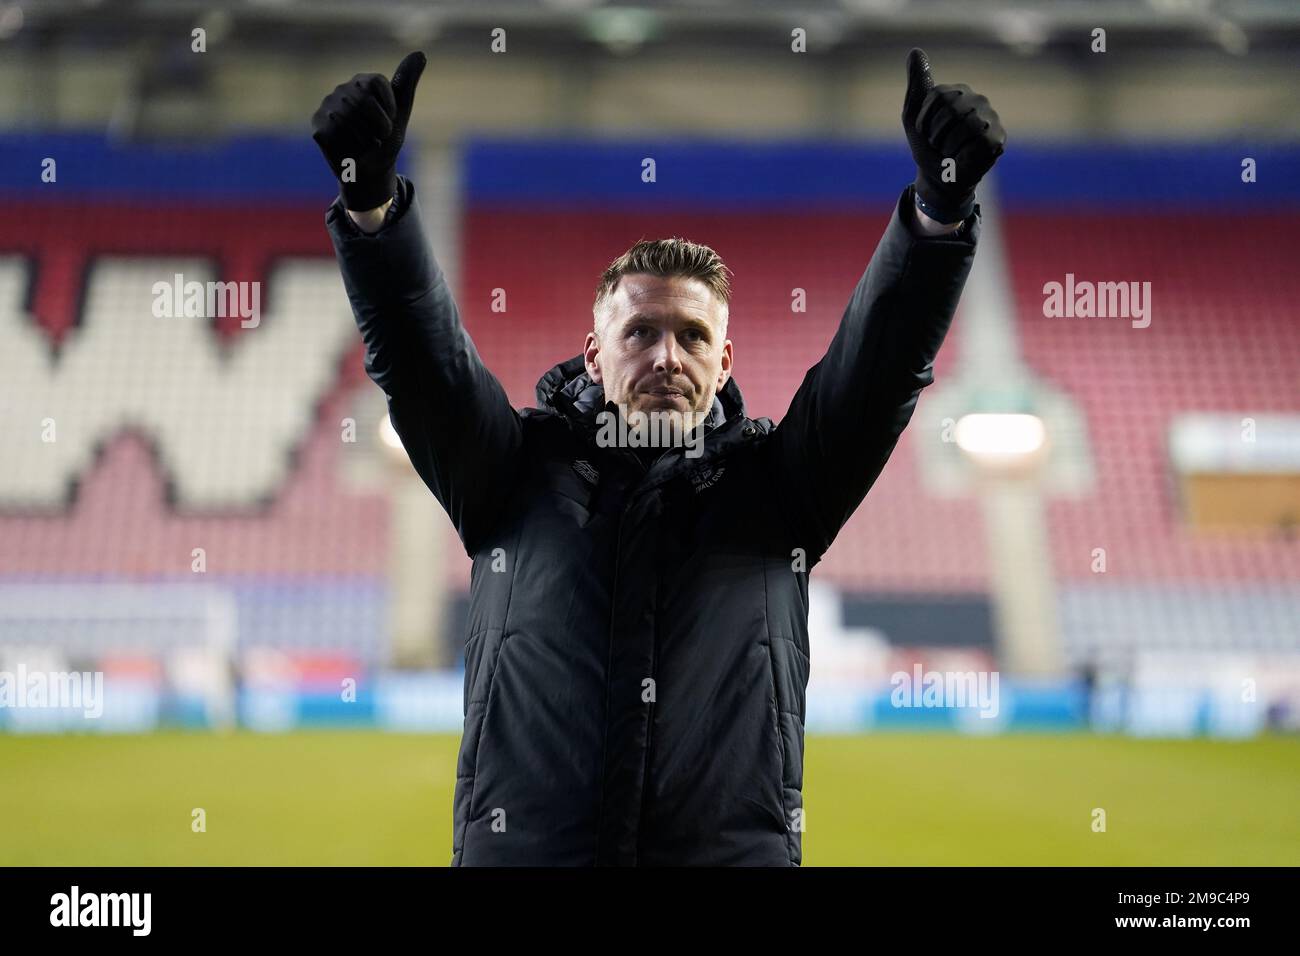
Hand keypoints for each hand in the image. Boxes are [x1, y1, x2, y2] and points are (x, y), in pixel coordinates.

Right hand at [312, 51, 425, 211]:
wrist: (372, 171)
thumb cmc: (386, 140)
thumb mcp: (401, 112)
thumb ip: (406, 83)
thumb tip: (420, 53)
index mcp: (364, 81)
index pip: (376, 82)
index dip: (388, 107)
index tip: (391, 120)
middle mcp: (343, 89)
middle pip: (363, 102)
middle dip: (379, 126)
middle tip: (379, 137)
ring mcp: (327, 105)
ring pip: (348, 120)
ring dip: (365, 139)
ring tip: (366, 143)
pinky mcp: (317, 124)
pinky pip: (335, 134)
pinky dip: (349, 147)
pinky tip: (350, 149)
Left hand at [902, 48, 1005, 223]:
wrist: (938, 178)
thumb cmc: (926, 146)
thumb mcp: (913, 114)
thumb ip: (918, 83)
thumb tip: (916, 51)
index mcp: (957, 92)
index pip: (938, 96)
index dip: (924, 120)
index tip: (925, 132)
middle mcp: (977, 99)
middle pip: (952, 108)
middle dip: (936, 134)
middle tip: (939, 144)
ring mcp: (991, 117)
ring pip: (965, 124)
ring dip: (948, 146)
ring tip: (951, 151)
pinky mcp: (998, 138)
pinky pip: (977, 141)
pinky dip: (962, 156)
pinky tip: (964, 158)